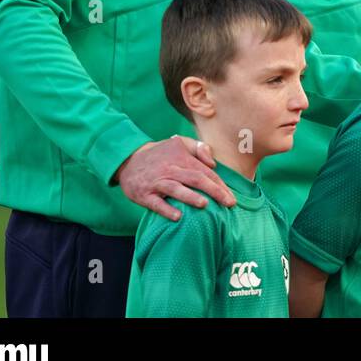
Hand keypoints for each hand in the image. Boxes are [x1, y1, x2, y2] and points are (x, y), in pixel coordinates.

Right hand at [115, 135, 234, 219]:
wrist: (129, 160)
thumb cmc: (161, 155)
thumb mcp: (180, 144)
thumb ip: (199, 149)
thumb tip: (213, 164)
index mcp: (182, 158)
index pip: (205, 172)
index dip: (219, 184)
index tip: (231, 197)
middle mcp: (171, 170)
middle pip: (195, 179)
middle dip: (214, 191)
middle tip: (229, 203)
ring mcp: (157, 182)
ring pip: (175, 189)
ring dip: (190, 197)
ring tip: (204, 204)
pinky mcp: (144, 194)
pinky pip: (156, 203)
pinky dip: (166, 209)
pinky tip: (178, 217)